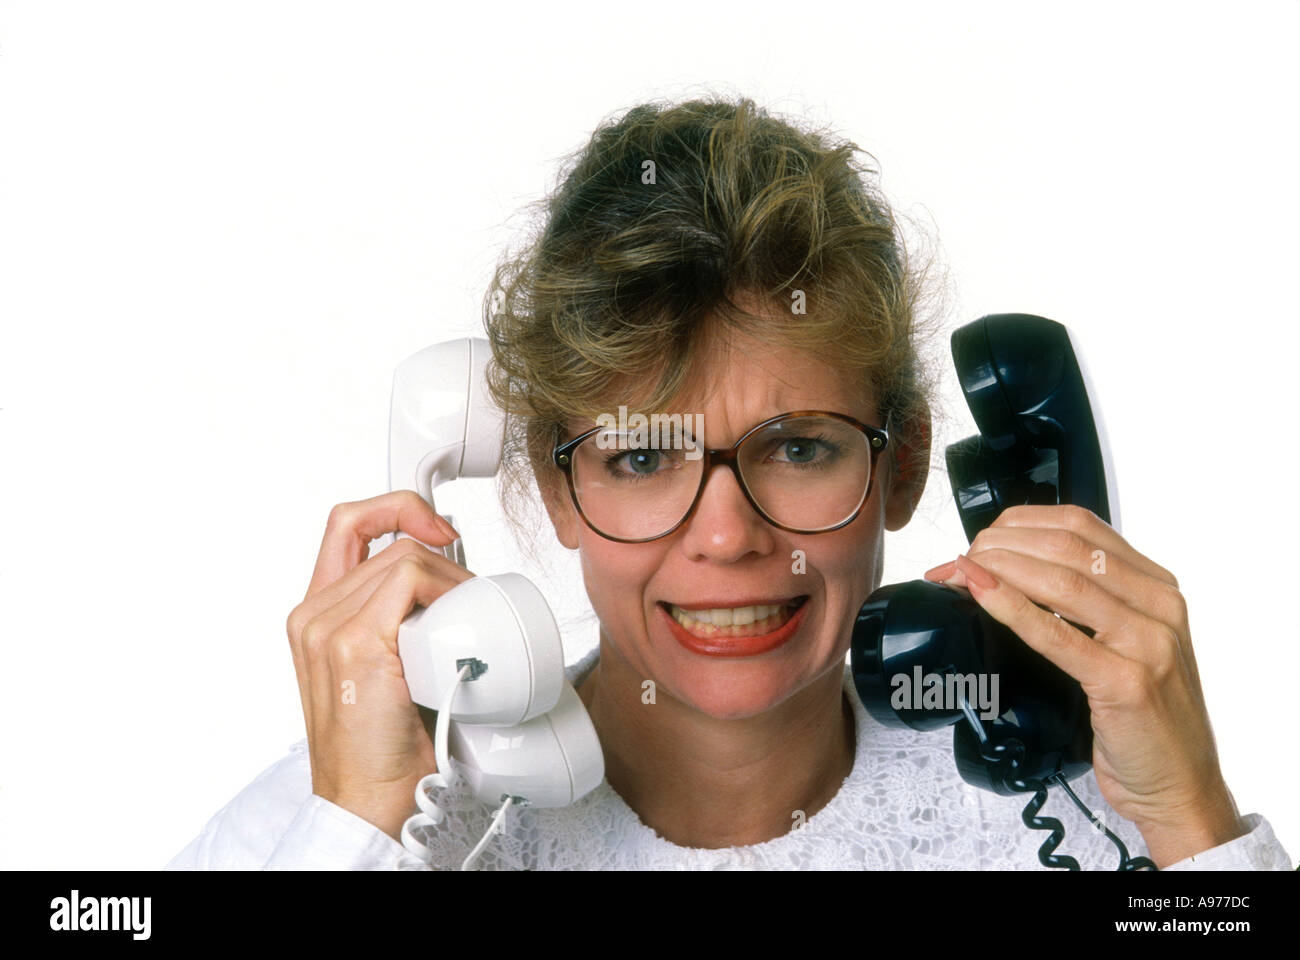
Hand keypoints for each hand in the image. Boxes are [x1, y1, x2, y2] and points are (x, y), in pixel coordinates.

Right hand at [285, 490, 474, 839]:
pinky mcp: (353, 642)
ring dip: (451, 577)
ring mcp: (327, 626)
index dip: (395, 508)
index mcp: (316, 615)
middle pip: (387, 539)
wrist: (364, 800)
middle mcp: (313, 614)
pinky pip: (409, 581)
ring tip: (467, 615)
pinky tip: (456, 624)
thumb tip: (451, 591)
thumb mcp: (386, 668)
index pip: (348, 524)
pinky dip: (445, 590)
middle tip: (469, 589)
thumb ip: (397, 623)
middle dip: (442, 553)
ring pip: (403, 557)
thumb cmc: (381, 746)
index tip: (438, 527)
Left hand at [923, 504, 1245, 867]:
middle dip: (999, 546)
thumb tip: (1008, 571)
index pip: (1080, 525)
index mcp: (1157, 587)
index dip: (1017, 525)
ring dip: (997, 570)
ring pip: (1061, 581)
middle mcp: (1159, 605)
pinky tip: (980, 595)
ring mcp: (1147, 643)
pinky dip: (1012, 608)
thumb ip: (1085, 605)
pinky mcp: (1127, 683)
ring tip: (957, 575)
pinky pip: (1058, 635)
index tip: (977, 541)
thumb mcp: (1122, 643)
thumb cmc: (1141, 717)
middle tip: (956, 563)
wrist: (1178, 787)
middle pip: (1066, 547)